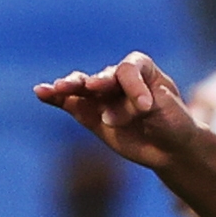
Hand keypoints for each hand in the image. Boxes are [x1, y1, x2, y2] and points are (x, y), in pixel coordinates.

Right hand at [34, 52, 200, 170]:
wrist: (171, 147)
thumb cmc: (174, 123)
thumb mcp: (167, 111)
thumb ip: (140, 105)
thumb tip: (107, 114)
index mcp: (141, 69)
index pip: (129, 69)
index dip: (134, 85)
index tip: (145, 106)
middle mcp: (117, 78)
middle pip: (102, 75)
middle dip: (97, 82)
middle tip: (93, 86)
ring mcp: (101, 95)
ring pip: (82, 87)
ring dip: (69, 86)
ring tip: (58, 88)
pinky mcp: (89, 113)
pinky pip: (69, 103)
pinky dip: (55, 98)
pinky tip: (41, 93)